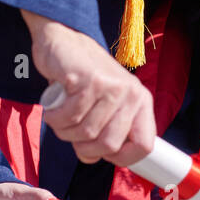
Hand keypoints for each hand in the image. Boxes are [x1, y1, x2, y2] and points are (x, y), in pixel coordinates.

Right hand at [25, 12, 155, 166]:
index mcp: (141, 102)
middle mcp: (131, 94)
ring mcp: (111, 87)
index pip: (145, 146)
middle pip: (109, 145)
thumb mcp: (106, 104)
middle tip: (72, 131)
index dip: (122, 158)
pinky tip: (54, 105)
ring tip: (61, 114)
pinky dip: (54, 118)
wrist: (64, 41)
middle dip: (84, 146)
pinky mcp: (88, 81)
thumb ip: (107, 131)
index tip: (102, 153)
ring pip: (85, 133)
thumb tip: (97, 158)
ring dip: (65, 131)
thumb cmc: (83, 79)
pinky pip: (68, 118)